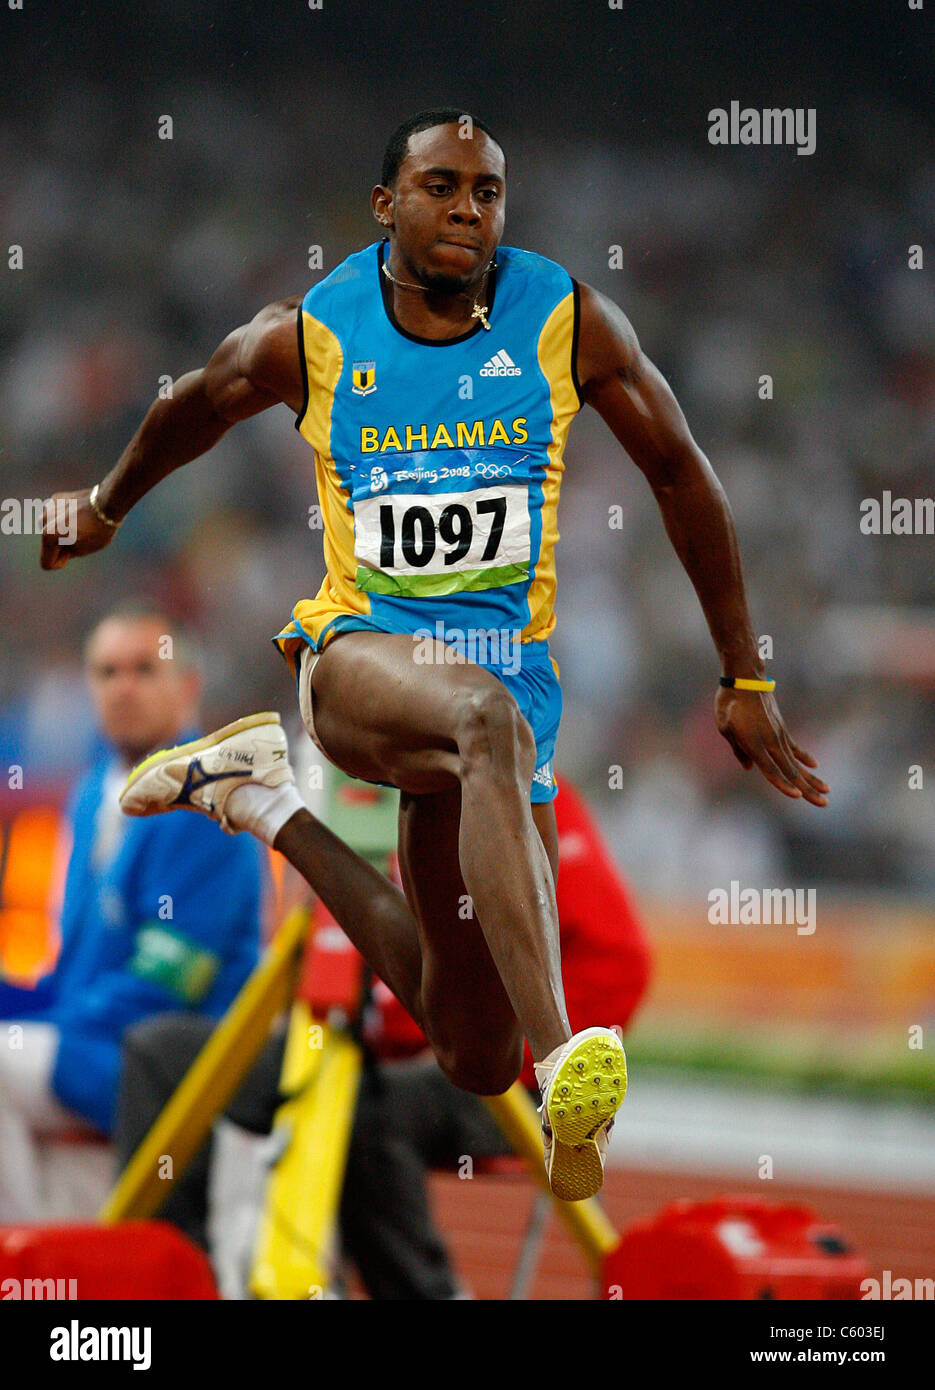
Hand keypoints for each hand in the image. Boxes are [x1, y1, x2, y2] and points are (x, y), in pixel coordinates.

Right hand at [40, 489, 119, 570]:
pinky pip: (56, 516)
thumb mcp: (83, 550)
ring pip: (51, 529)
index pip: (47, 563)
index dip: (62, 562)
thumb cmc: (98, 529)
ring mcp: (48, 507)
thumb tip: (59, 547)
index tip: (74, 552)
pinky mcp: (56, 498)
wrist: (108, 501)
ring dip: (62, 531)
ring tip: (81, 525)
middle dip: (62, 545)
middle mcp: (43, 521)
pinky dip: (66, 518)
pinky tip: (79, 514)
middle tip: (81, 536)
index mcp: (47, 536)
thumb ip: (66, 553)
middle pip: (48, 545)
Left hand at [715, 686, 828, 806]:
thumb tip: (749, 767)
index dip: (783, 785)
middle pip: (790, 771)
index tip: (797, 796)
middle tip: (824, 804)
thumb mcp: (725, 727)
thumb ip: (738, 749)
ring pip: (796, 762)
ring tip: (827, 791)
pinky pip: (794, 746)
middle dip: (808, 790)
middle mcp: (770, 741)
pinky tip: (815, 766)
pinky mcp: (781, 727)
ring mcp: (778, 735)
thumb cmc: (729, 703)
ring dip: (812, 778)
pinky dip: (804, 757)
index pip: (771, 770)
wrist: (745, 678)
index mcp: (754, 743)